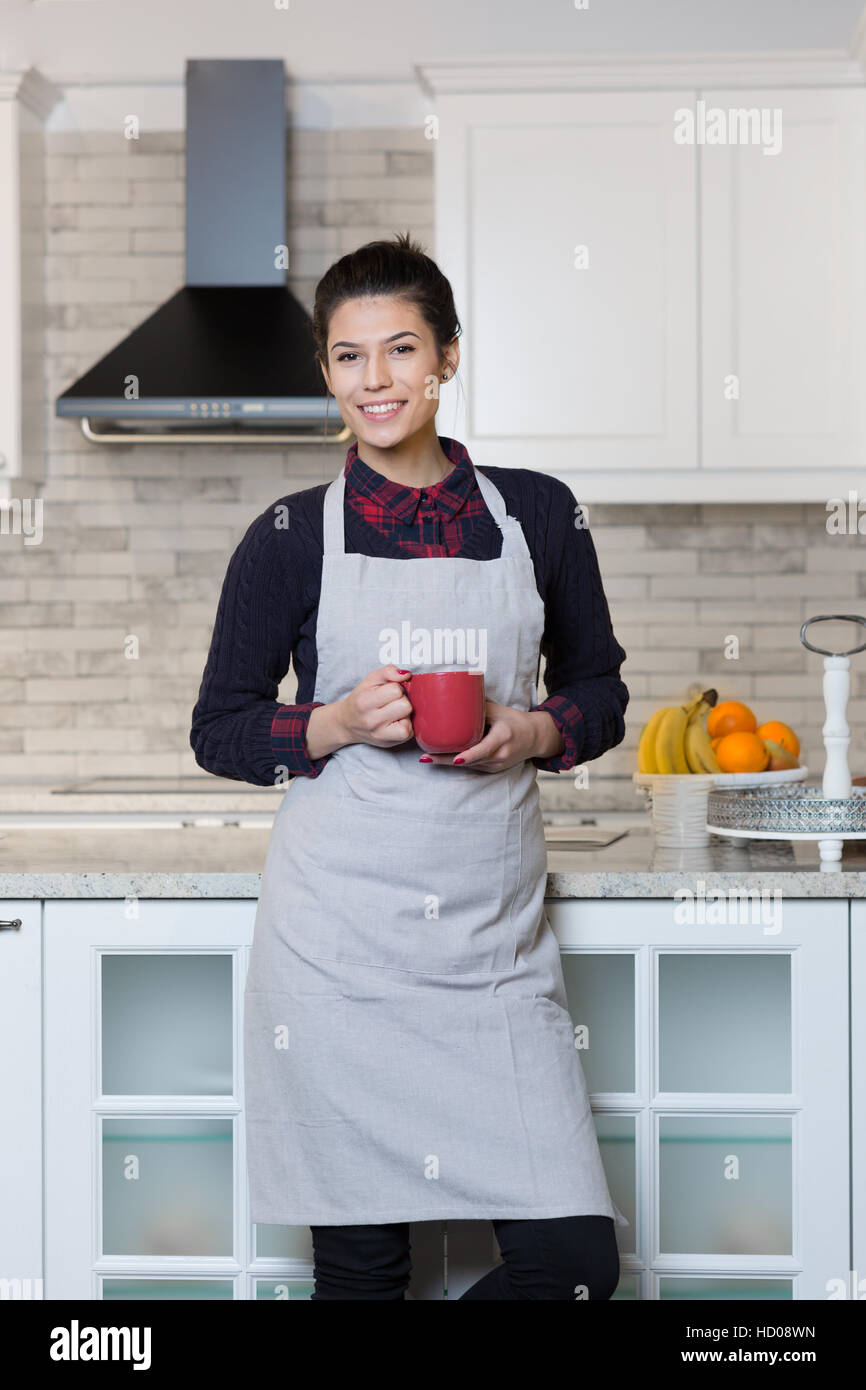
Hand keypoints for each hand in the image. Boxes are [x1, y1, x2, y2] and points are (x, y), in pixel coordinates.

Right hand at [335, 664, 414, 749]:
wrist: (347, 723)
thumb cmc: (361, 699)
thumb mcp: (370, 680)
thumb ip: (388, 672)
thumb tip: (407, 675)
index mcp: (364, 702)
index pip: (395, 690)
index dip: (396, 688)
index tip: (387, 692)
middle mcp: (371, 720)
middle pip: (405, 705)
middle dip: (401, 700)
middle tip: (391, 703)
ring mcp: (380, 735)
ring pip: (409, 719)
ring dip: (404, 714)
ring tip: (393, 712)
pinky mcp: (389, 744)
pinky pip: (408, 732)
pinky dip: (405, 726)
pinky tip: (395, 722)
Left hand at [419, 700, 562, 772]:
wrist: (535, 738)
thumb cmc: (514, 721)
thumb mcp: (498, 711)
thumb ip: (478, 707)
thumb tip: (453, 696)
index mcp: (503, 738)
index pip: (484, 749)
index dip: (469, 756)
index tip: (455, 759)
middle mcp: (500, 754)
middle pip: (470, 760)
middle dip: (446, 760)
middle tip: (425, 757)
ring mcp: (497, 765)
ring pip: (469, 765)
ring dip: (448, 762)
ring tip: (427, 757)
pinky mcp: (493, 769)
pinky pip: (473, 765)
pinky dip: (458, 761)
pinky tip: (441, 758)